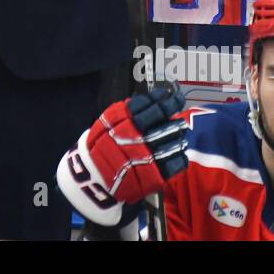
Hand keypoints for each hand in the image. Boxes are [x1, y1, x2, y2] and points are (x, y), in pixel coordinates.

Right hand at [56, 82, 188, 226]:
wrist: (93, 174)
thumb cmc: (102, 144)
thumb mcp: (108, 120)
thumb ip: (129, 110)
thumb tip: (155, 100)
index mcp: (123, 121)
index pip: (151, 106)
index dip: (166, 101)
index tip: (175, 97)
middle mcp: (136, 137)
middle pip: (163, 125)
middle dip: (174, 121)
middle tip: (180, 119)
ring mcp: (146, 157)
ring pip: (172, 144)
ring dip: (178, 137)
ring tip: (180, 135)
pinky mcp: (153, 176)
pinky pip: (174, 164)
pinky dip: (180, 157)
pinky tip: (179, 153)